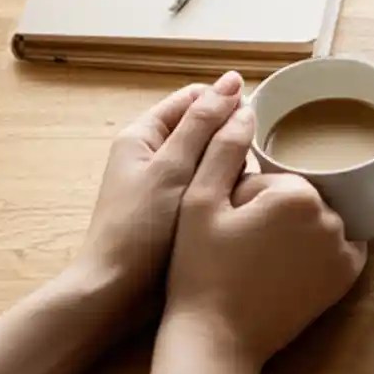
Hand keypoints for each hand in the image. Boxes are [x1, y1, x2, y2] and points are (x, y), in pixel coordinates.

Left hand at [73, 71, 242, 314]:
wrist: (118, 292)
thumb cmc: (141, 228)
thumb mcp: (174, 167)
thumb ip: (204, 123)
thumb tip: (233, 81)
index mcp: (143, 135)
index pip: (193, 99)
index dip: (225, 103)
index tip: (255, 120)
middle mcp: (154, 155)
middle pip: (205, 129)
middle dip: (231, 138)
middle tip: (253, 159)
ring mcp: (167, 185)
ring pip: (213, 160)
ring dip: (232, 167)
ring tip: (252, 183)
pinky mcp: (179, 211)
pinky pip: (213, 188)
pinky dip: (228, 190)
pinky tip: (244, 203)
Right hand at [161, 107, 366, 369]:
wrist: (216, 340)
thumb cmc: (199, 271)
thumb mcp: (197, 201)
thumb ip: (224, 147)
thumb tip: (245, 103)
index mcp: (297, 194)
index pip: (276, 178)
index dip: (247, 197)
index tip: (229, 223)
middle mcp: (331, 218)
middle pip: (301, 196)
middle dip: (273, 211)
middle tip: (242, 244)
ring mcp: (344, 250)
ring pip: (318, 219)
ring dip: (295, 229)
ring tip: (260, 258)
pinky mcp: (346, 278)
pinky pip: (338, 245)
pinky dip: (318, 248)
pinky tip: (288, 264)